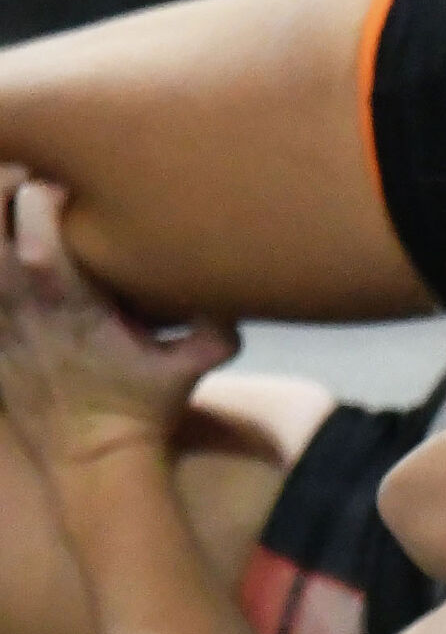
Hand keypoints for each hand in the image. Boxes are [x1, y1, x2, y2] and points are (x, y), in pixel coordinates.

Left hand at [0, 175, 236, 470]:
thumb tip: (235, 294)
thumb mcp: (190, 369)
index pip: (38, 249)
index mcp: (72, 311)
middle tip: (27, 175)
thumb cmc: (143, 408)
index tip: (65, 186)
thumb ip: (216, 329)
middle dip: (0, 193)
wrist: (91, 458)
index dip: (40, 202)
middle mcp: (25, 312)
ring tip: (11, 196)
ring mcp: (0, 325)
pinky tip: (6, 240)